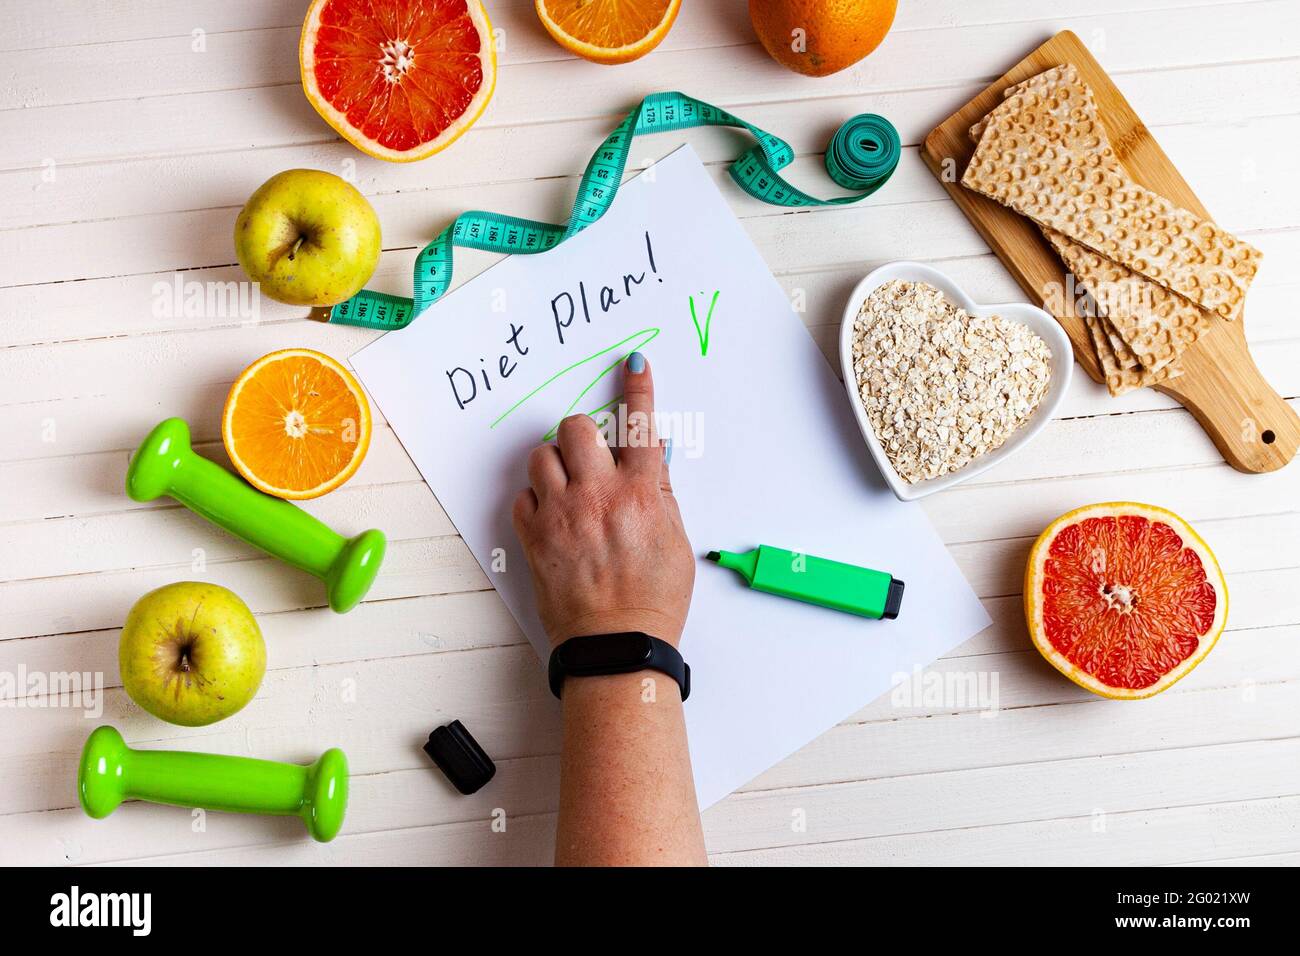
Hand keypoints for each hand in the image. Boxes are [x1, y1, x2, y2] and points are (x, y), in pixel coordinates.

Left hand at [511, 353, 694, 648]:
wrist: (617, 645)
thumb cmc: (652, 600)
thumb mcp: (676, 541)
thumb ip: (661, 494)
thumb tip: (652, 457)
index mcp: (641, 494)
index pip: (640, 427)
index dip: (638, 389)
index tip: (633, 364)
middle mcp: (599, 496)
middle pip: (577, 428)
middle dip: (585, 435)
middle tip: (593, 457)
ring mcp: (562, 515)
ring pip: (543, 455)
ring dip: (556, 463)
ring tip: (570, 488)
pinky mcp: (534, 536)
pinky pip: (523, 495)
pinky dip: (537, 499)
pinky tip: (554, 516)